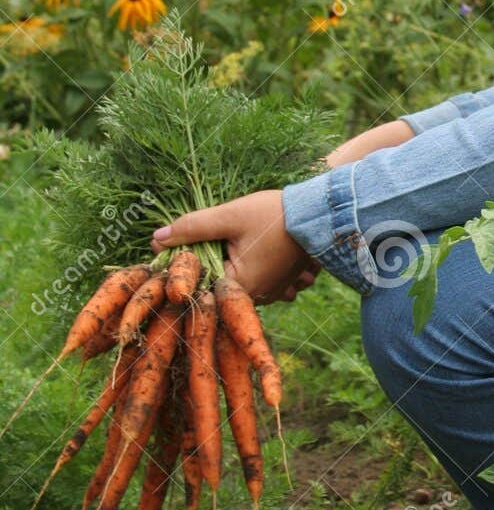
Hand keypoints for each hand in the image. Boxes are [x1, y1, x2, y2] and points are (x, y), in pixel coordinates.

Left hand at [151, 189, 313, 306]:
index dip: (184, 262)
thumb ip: (192, 227)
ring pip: (238, 282)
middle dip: (207, 262)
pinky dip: (251, 267)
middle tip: (203, 237)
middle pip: (218, 283)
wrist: (320, 213)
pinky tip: (250, 248)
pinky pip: (259, 281)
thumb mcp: (229, 216)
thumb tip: (156, 239)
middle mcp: (258, 297)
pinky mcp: (284, 282)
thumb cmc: (274, 215)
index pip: (198, 281)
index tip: (174, 245)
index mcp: (240, 286)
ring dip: (229, 263)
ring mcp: (274, 292)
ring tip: (230, 240)